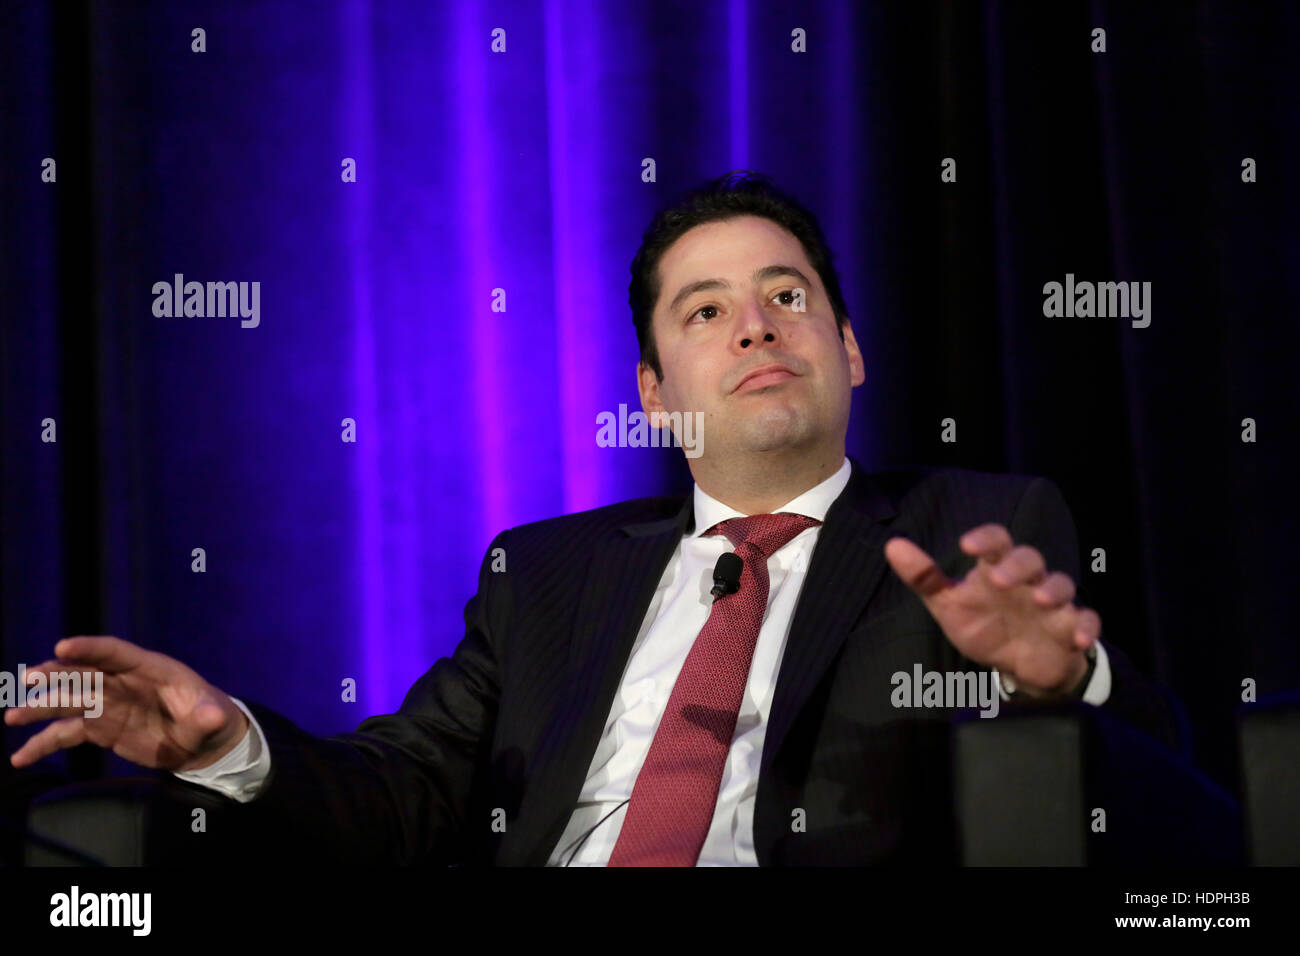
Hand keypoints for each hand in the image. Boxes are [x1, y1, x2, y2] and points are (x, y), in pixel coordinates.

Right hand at [4, 636, 248, 771]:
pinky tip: (20, 757)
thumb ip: (208, 716)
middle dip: (56, 675)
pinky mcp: (99, 728)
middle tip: (29, 679)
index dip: (89, 649)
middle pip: (84, 674)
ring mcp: (107, 705)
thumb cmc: (207, 718)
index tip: (62, 647)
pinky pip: (65, 734)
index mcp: (149, 668)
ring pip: (68, 702)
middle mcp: (121, 682)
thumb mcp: (212, 718)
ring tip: (13, 717)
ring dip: (40, 707)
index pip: (115, 652)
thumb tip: (215, 715)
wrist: (199, 741)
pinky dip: (43, 744)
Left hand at [883, 524, 1097, 697]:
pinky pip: (1087, 621)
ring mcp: (1053, 604)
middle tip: (998, 579)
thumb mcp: (949, 604)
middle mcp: (1027, 581)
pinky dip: (1087, 627)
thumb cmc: (984, 625)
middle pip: (1031, 559)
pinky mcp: (1071, 629)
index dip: (986, 539)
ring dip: (1055, 590)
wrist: (1019, 664)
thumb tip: (892, 545)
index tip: (966, 546)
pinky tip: (1078, 638)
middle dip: (1018, 566)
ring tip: (1041, 601)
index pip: (996, 542)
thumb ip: (924, 577)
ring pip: (1062, 584)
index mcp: (996, 570)